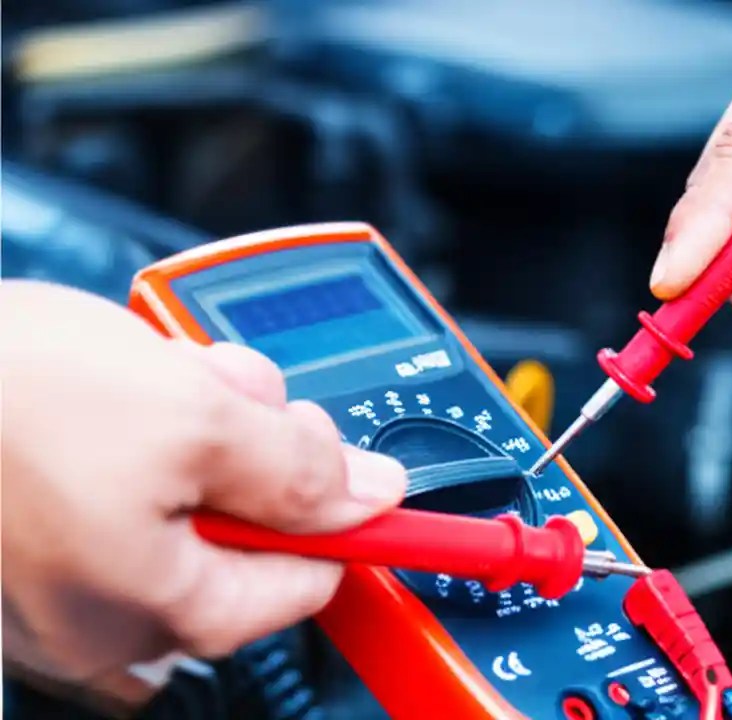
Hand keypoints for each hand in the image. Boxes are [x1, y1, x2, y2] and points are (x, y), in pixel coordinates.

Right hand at [0, 281, 406, 715]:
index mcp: (152, 610)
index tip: (375, 479)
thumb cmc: (6, 392)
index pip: (300, 585)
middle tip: (248, 396)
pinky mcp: (32, 531)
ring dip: (209, 430)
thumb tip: (370, 498)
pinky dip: (152, 434)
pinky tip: (136, 384)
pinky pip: (128, 490)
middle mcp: (100, 617)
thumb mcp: (196, 418)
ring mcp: (58, 578)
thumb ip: (301, 470)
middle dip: (265, 456)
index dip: (347, 520)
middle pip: (246, 539)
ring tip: (177, 375)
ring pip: (190, 502)